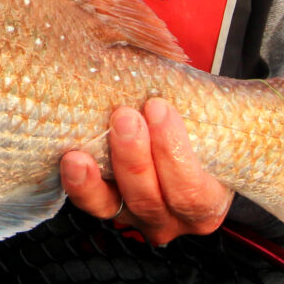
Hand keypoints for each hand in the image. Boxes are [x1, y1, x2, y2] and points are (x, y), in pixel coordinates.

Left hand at [60, 96, 233, 244]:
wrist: (181, 145)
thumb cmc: (202, 132)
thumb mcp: (211, 124)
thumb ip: (200, 107)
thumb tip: (199, 65)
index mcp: (207, 202)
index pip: (191, 191)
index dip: (174, 153)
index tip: (160, 109)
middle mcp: (172, 219)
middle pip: (150, 199)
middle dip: (135, 157)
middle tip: (125, 116)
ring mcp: (136, 217)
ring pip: (114, 204)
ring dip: (103, 168)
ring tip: (96, 135)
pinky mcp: (107, 209)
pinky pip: (91, 201)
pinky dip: (79, 182)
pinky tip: (72, 159)